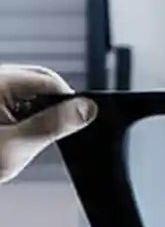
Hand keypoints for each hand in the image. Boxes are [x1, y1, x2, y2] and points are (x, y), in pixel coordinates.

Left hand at [0, 64, 96, 182]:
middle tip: (51, 134)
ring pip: (29, 92)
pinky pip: (15, 100)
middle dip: (53, 107)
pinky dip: (23, 116)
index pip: (49, 80)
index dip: (69, 101)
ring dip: (38, 112)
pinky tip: (17, 135)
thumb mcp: (15, 146)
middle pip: (40, 82)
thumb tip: (87, 109)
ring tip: (28, 137)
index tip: (79, 121)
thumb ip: (53, 125)